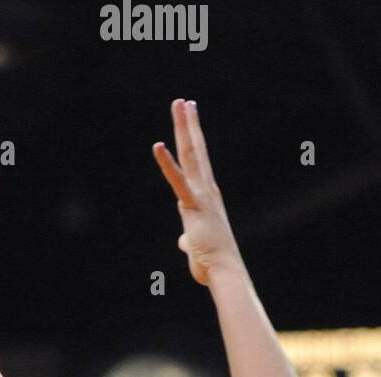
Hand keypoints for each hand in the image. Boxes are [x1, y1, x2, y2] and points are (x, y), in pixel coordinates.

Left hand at [152, 99, 240, 286]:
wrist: (223, 270)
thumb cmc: (212, 261)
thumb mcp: (196, 246)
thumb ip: (189, 239)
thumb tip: (184, 241)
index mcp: (207, 195)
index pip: (198, 161)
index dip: (193, 139)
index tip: (190, 118)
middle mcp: (207, 189)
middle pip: (195, 149)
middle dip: (189, 124)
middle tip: (184, 102)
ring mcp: (201, 194)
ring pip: (190, 154)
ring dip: (184, 128)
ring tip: (180, 105)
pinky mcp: (192, 205)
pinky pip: (177, 180)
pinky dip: (166, 163)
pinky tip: (157, 146)